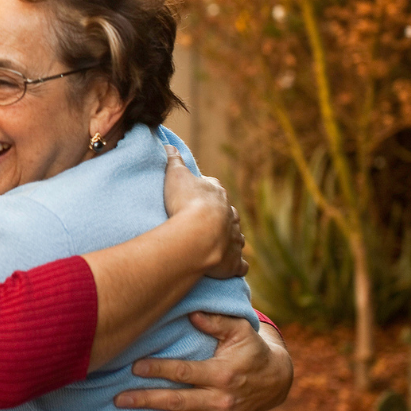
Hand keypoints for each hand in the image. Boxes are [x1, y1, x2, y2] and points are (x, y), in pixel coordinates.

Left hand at [115, 313, 293, 410]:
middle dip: (146, 400)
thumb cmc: (251, 349)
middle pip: (177, 400)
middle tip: (119, 399)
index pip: (183, 372)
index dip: (158, 370)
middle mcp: (222, 399)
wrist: (277, 379)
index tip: (134, 367)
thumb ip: (215, 321)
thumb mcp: (239, 330)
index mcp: (222, 373)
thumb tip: (192, 313)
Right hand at [162, 146, 245, 278]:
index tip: (197, 195)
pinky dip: (239, 264)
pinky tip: (236, 266)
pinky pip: (241, 264)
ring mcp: (234, 238)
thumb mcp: (175, 175)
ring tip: (219, 243)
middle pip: (228, 213)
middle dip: (221, 217)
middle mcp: (230, 215)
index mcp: (217, 193)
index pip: (214, 188)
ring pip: (237, 236)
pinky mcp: (234, 261)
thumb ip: (174, 160)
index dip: (206, 192)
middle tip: (207, 221)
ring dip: (231, 239)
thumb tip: (169, 144)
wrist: (198, 234)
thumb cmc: (186, 203)